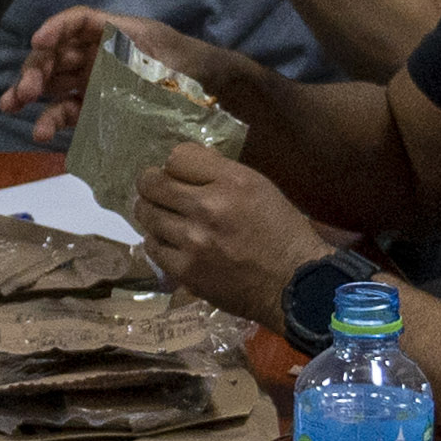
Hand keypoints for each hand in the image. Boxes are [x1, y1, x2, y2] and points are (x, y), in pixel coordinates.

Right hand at [0, 5, 187, 141]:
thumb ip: (146, 61)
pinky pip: (66, 111)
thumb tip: (123, 72)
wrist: (210, 91)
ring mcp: (92, 81)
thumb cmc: (190, 65)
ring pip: (53, 82)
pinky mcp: (92, 108)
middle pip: (56, 53)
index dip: (56, 28)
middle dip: (35, 68)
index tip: (38, 41)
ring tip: (12, 106)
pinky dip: (51, 120)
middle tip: (24, 91)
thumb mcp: (173, 56)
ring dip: (28, 92)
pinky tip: (40, 133)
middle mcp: (97, 53)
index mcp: (114, 33)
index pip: (78, 21)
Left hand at [125, 140, 325, 327]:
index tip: (179, 175)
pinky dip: (158, 241)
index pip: (177, 157)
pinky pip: (152, 247)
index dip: (174, 165)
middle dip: (151, 185)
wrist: (293, 283)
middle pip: (152, 184)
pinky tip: (171, 242)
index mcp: (231, 181)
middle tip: (156, 191)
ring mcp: (193, 241)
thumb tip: (181, 164)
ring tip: (164, 217)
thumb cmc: (280, 231)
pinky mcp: (185, 270)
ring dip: (152, 213)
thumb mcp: (259, 186)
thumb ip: (219, 172)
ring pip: (147, 215)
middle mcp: (208, 207)